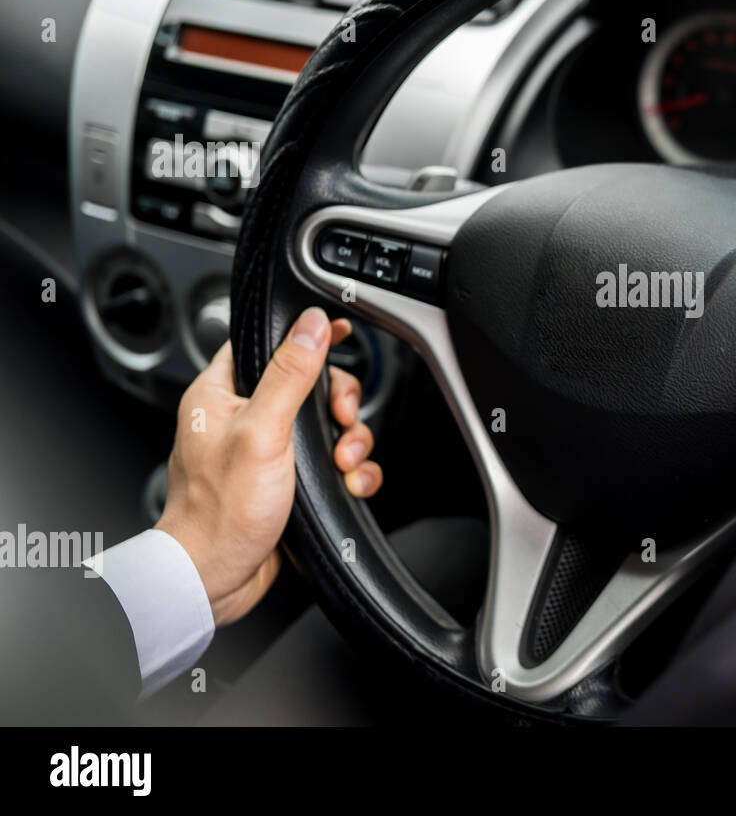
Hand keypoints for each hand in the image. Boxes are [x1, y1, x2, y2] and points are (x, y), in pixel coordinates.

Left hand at [155, 307, 382, 626]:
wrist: (215, 579)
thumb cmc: (219, 512)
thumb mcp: (261, 432)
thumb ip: (289, 375)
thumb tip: (309, 324)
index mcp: (221, 394)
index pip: (267, 344)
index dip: (305, 337)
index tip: (340, 335)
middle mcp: (244, 419)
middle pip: (311, 385)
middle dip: (339, 405)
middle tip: (342, 421)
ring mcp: (269, 452)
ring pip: (329, 427)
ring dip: (351, 443)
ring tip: (345, 464)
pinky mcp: (289, 482)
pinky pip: (333, 463)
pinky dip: (351, 472)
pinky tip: (350, 483)